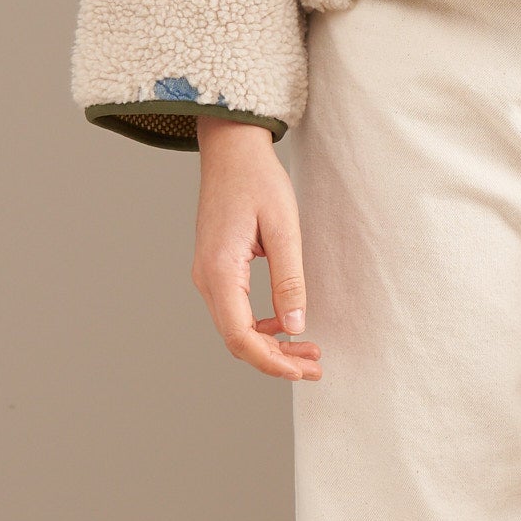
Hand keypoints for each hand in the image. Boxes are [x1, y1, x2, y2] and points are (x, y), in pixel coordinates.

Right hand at [191, 121, 319, 379]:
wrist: (230, 150)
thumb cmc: (257, 181)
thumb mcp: (283, 228)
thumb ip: (289, 279)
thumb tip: (297, 326)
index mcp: (219, 271)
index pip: (240, 337)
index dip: (272, 362)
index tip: (304, 370)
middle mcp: (206, 279)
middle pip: (236, 340)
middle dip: (275, 360)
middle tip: (315, 366)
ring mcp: (207, 275)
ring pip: (234, 329)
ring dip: (270, 345)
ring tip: (308, 350)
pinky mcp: (215, 270)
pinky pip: (234, 311)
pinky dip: (260, 326)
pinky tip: (287, 324)